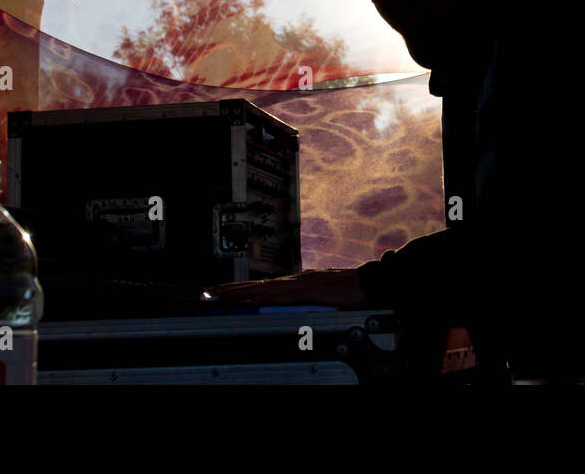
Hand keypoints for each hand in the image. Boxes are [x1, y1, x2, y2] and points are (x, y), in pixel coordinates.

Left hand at [204, 268, 367, 308]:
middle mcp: (298, 280)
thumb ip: (309, 298)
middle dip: (233, 289)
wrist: (373, 283)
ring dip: (241, 293)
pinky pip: (282, 298)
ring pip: (265, 290)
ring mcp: (303, 285)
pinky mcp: (311, 293)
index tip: (225, 291)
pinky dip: (264, 299)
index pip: (266, 285)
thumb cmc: (353, 289)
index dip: (244, 288)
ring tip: (222, 296)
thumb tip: (296, 304)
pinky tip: (251, 302)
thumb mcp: (326, 294)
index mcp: (301, 282)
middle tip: (211, 292)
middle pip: (259, 285)